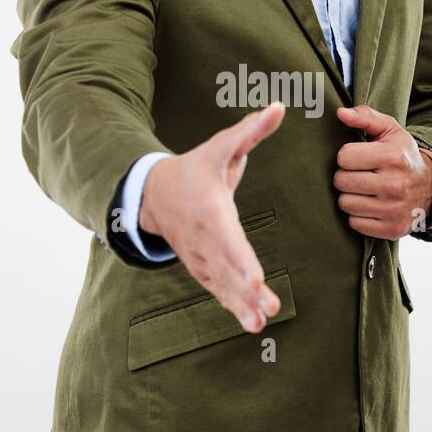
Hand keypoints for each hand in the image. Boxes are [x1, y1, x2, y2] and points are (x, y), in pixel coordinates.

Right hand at [139, 102, 285, 333]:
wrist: (153, 194)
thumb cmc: (195, 167)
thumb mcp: (221, 145)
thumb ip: (251, 130)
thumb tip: (278, 107)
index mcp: (210, 208)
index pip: (227, 237)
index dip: (241, 259)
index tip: (256, 279)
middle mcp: (203, 238)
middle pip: (226, 267)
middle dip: (245, 289)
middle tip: (267, 308)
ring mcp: (199, 256)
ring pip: (222, 284)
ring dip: (241, 305)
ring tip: (260, 324)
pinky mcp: (201, 267)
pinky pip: (218, 289)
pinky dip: (233, 307)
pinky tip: (253, 324)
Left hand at [334, 104, 431, 238]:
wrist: (431, 188)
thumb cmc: (403, 156)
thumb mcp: (390, 131)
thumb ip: (365, 117)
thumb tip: (340, 113)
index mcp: (393, 157)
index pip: (344, 157)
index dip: (347, 156)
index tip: (359, 158)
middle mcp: (394, 185)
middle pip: (341, 181)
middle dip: (346, 176)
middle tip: (360, 174)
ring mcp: (393, 210)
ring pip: (345, 204)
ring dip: (350, 197)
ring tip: (364, 190)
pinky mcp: (391, 229)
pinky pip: (354, 223)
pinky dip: (358, 216)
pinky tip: (370, 206)